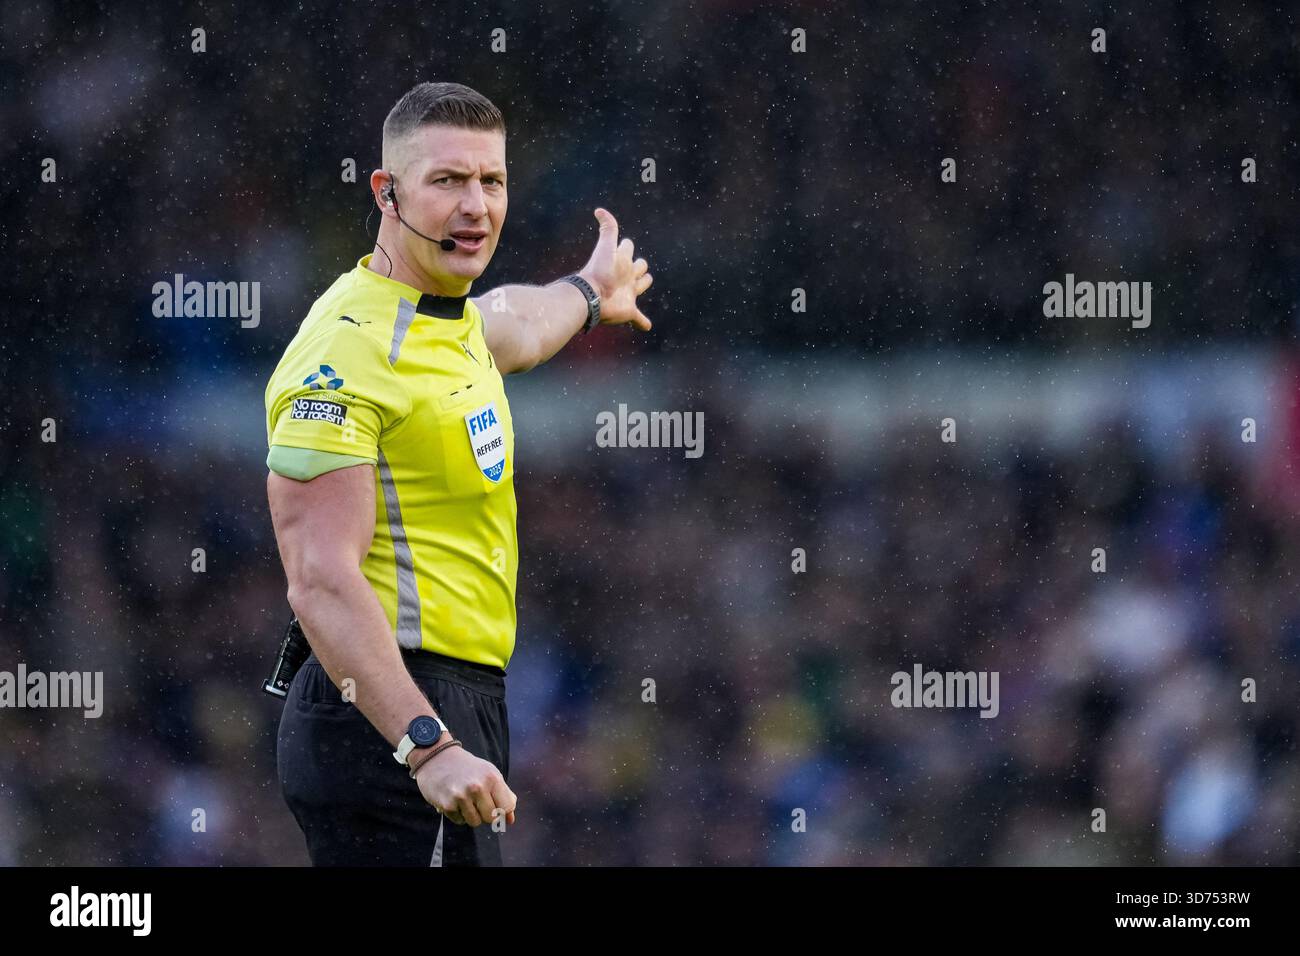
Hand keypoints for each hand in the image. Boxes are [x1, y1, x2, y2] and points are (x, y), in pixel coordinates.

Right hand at [414, 744, 516, 827]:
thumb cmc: (467, 768)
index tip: (495, 805)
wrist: (437, 757)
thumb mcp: (489, 774)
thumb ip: (504, 795)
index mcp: (492, 777)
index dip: (502, 810)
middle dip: (486, 813)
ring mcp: (462, 796)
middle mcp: (478, 787)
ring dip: (471, 815)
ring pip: (475, 822)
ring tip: (464, 800)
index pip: (507, 807)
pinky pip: (460, 821)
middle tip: (477, 801)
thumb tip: (510, 820)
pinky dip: (458, 814)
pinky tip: (453, 800)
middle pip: (492, 818)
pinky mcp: (447, 805)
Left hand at [578, 208, 653, 330]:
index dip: (627, 247)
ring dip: (642, 285)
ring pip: (640, 287)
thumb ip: (607, 228)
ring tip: (639, 286)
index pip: (628, 249)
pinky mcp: (629, 311)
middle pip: (639, 267)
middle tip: (637, 267)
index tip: (624, 245)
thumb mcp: (606, 247)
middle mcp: (626, 276)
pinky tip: (646, 326)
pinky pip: (638, 318)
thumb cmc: (599, 271)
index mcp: (622, 261)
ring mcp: (628, 294)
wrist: (592, 297)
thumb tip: (598, 210)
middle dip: (639, 266)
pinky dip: (642, 322)